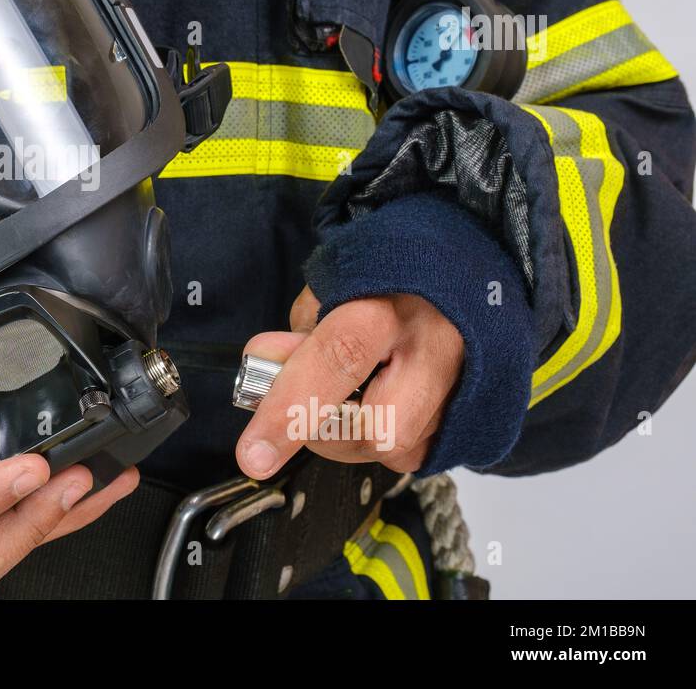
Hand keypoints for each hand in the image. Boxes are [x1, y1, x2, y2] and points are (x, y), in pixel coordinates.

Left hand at [234, 287, 463, 477]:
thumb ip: (296, 333)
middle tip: (303, 411)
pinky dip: (382, 442)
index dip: (291, 408)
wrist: (458, 270)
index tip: (254, 454)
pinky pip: (417, 454)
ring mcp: (461, 385)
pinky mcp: (470, 413)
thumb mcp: (329, 289)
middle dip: (326, 434)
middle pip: (380, 428)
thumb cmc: (384, 281)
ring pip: (399, 450)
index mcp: (391, 305)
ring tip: (343, 398)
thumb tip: (269, 366)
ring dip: (351, 438)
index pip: (339, 359)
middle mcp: (436, 348)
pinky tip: (376, 406)